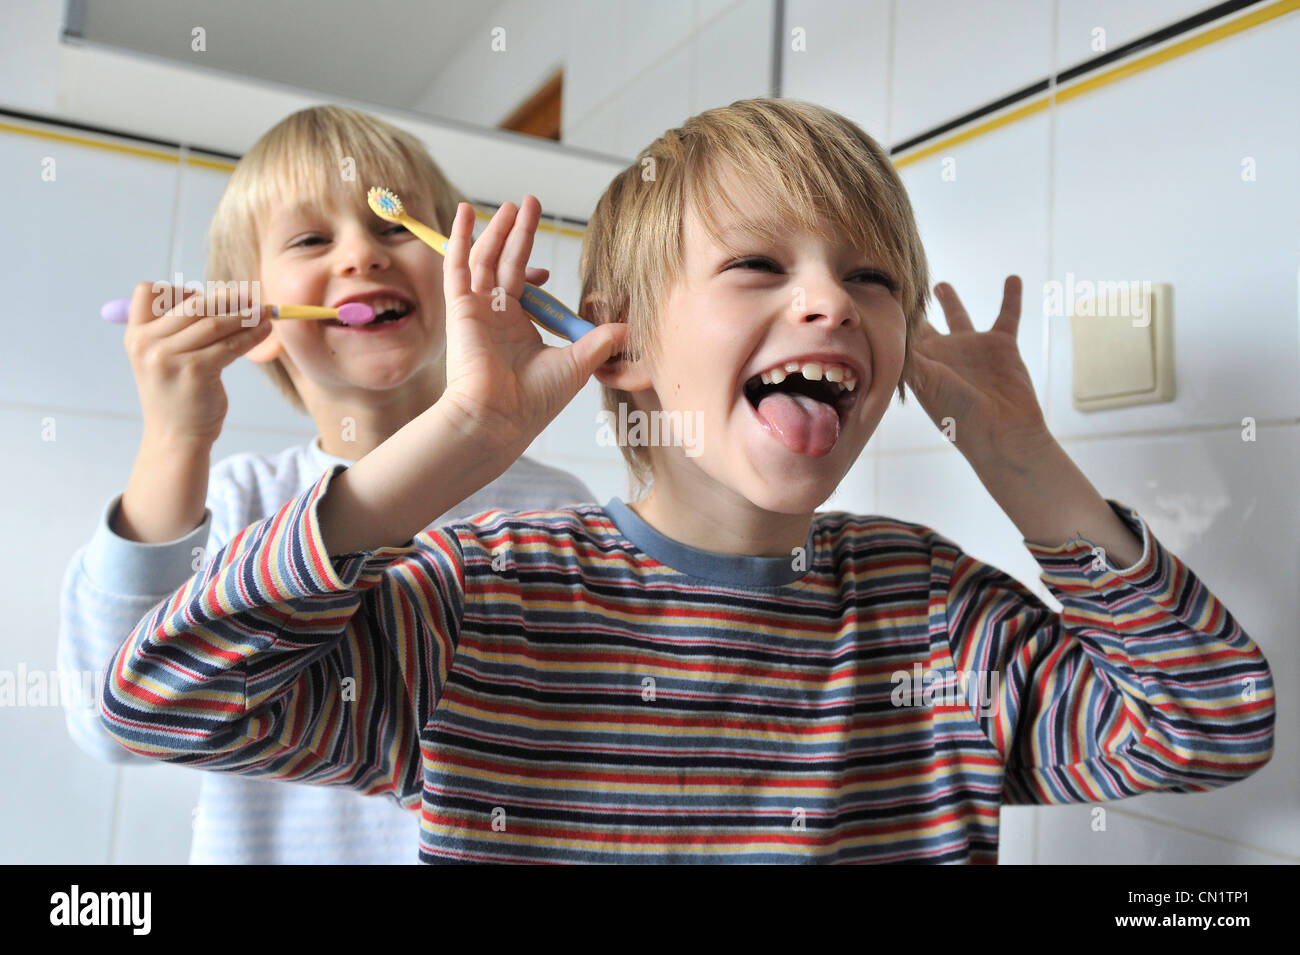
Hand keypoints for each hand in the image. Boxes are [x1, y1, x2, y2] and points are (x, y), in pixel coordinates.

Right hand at [123, 281, 270, 448]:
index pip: (148, 292)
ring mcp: (170, 357)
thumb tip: (224, 296)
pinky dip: (251, 335)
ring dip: (244, 316)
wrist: (175, 437)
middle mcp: (147, 344)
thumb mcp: (162, 358)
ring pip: (214, 323)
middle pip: (191, 304)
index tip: (204, 298)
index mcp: (135, 335)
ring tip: (263, 314)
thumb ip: (177, 330)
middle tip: (250, 297)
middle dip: (225, 298)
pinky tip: (264, 331)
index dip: (178, 290)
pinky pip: (230, 345)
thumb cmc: (176, 394)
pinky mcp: (196, 371)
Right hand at [439, 196, 624, 450]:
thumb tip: (629, 328)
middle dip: (519, 233)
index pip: (522, 286)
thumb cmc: (532, 402)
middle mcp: (494, 316)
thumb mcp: (577, 364)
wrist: (498, 419)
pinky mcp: (460, 307)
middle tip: (530, 203)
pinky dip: (461, 237)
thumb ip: (600, 341)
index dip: (531, 268)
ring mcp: (476, 309)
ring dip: (497, 230)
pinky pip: (457, 265)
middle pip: (506, 263)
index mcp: (517, 329)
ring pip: (485, 259)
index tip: (547, 269)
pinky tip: (467, 211)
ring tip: (512, 205)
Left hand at [904, 275, 1053, 469]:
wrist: (1002, 431)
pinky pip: (1007, 315)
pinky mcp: (1002, 345)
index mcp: (921, 361)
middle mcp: (944, 353)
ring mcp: (972, 348)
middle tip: (898, 282)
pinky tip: (1014, 278)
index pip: (901, 331)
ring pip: (958, 316)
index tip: (877, 288)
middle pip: (923, 322)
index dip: (891, 312)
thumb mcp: (927, 382)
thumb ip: (909, 356)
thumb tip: (889, 330)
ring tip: (939, 284)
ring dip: (950, 300)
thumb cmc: (959, 413)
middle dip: (912, 306)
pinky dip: (1011, 297)